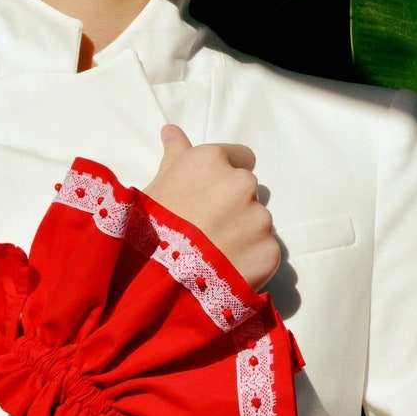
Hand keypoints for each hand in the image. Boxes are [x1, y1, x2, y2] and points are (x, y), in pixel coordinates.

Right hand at [145, 124, 280, 289]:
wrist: (155, 284)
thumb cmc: (147, 232)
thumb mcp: (154, 188)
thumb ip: (174, 157)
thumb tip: (172, 131)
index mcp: (212, 162)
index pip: (240, 158)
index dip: (224, 179)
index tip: (209, 199)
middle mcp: (242, 184)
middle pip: (248, 193)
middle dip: (233, 208)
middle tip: (207, 233)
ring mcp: (259, 220)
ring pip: (257, 224)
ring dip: (243, 236)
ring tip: (214, 258)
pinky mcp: (269, 253)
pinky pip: (265, 253)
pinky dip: (251, 262)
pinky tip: (226, 273)